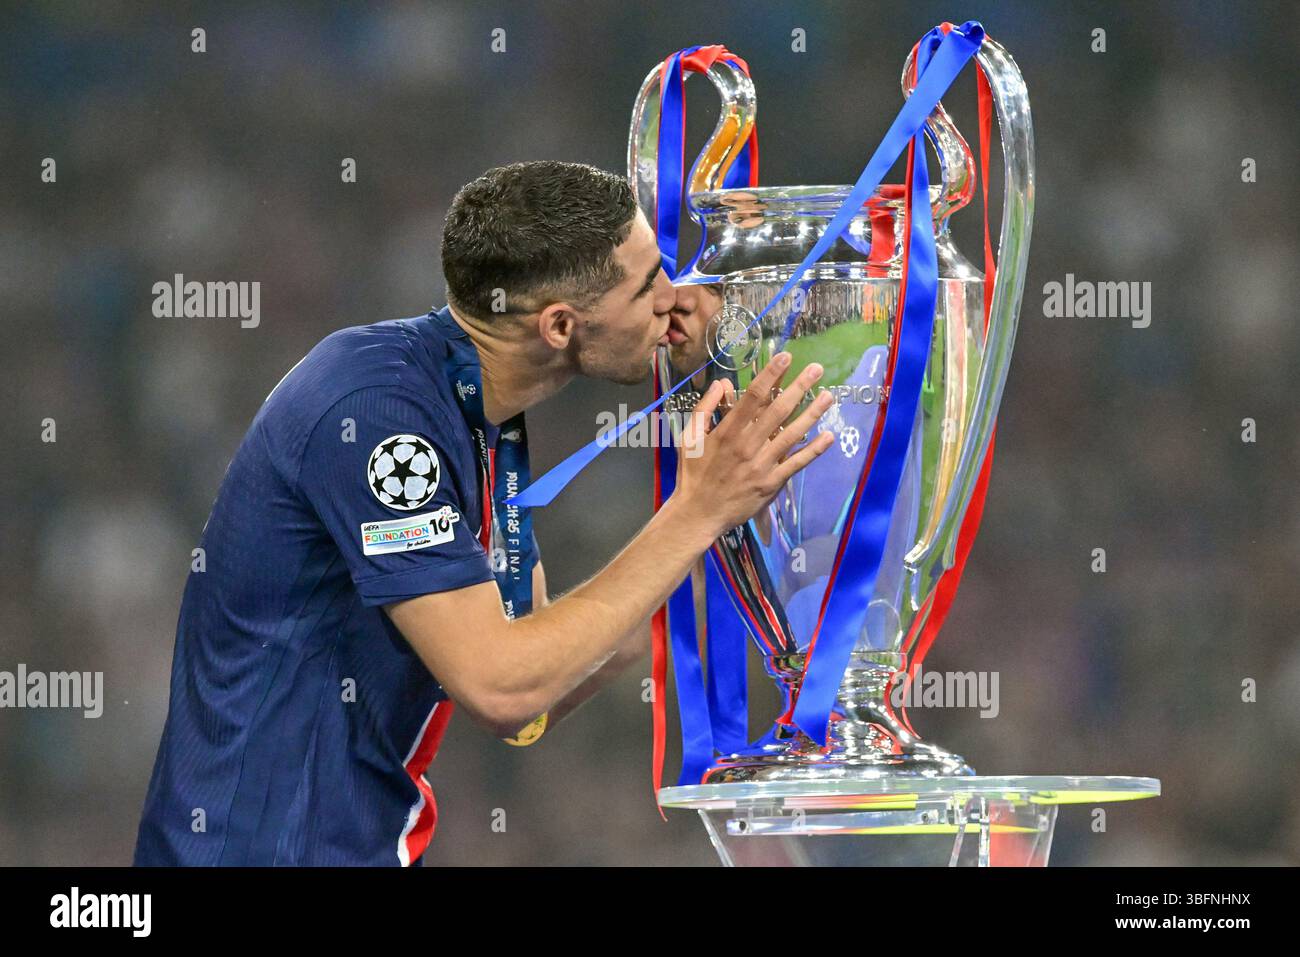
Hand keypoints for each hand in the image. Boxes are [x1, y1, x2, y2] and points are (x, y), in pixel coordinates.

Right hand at [672, 351, 835, 539]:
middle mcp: (747, 445)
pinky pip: (796, 463)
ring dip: (812, 413)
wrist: (698, 513)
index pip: (753, 396)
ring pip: (792, 434)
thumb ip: (704, 409)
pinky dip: (814, 450)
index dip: (770, 374)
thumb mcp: (689, 438)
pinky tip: (828, 436)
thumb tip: (721, 383)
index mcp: (727, 431)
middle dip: (799, 387)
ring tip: (828, 395)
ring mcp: (762, 464)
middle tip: (816, 368)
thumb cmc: (693, 474)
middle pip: (778, 410)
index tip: (785, 357)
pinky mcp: (771, 483)